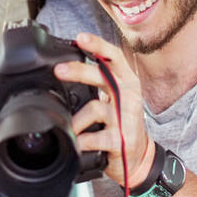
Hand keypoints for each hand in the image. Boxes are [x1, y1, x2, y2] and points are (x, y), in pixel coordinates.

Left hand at [54, 32, 153, 188]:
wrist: (137, 159)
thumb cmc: (120, 124)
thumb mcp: (115, 99)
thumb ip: (99, 82)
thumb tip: (67, 66)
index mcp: (126, 82)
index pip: (114, 58)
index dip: (97, 46)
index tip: (80, 38)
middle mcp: (129, 96)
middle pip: (104, 77)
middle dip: (80, 71)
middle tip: (59, 70)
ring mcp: (127, 118)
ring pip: (94, 109)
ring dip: (76, 121)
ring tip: (72, 129)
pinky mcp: (122, 140)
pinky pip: (92, 137)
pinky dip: (80, 141)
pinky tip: (78, 144)